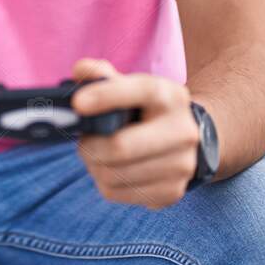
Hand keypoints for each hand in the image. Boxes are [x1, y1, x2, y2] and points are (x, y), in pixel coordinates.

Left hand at [70, 58, 201, 209]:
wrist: (186, 140)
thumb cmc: (145, 110)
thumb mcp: (131, 86)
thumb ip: (103, 75)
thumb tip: (81, 71)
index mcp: (170, 96)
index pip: (138, 91)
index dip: (104, 96)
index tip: (77, 103)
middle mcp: (182, 131)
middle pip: (120, 147)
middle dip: (90, 145)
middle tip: (84, 140)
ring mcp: (181, 165)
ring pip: (113, 174)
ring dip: (94, 165)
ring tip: (96, 154)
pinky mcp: (171, 193)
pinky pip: (116, 193)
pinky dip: (104, 182)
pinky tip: (112, 170)